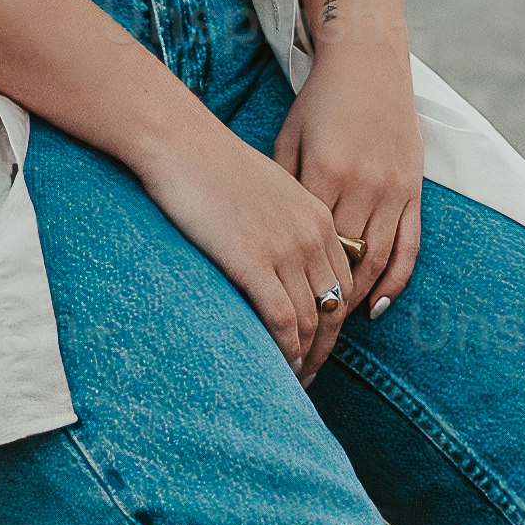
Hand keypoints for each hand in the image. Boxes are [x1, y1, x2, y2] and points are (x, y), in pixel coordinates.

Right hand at [133, 118, 356, 376]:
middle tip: (308, 376)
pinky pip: (282, 319)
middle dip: (324, 349)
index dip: (334, 323)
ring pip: (312, 320)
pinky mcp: (255, 261)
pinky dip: (284, 350)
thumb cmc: (211, 166)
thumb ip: (281, 224)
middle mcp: (313, 235)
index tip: (316, 346)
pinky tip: (275, 367)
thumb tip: (274, 258)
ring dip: (305, 358)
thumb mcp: (264, 192)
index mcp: (319, 218)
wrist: (181, 143)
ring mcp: (286, 249)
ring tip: (290, 381)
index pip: (343, 284)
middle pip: (335, 308)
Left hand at [273, 40, 423, 370]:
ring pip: (377, 262)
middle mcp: (365, 186)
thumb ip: (282, 189)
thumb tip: (266, 242)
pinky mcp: (414, 189)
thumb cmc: (318, 103)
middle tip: (302, 345)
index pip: (309, 249)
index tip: (276, 319)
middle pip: (344, 265)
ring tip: (332, 335)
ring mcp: (395, 190)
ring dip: (355, 303)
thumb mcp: (287, 141)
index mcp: (326, 174)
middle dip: (322, 310)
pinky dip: (395, 281)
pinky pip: (409, 246)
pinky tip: (377, 307)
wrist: (369, 63)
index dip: (294, 288)